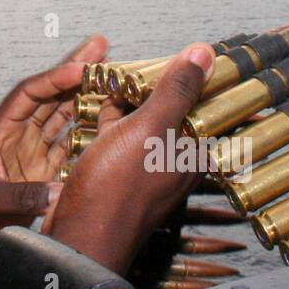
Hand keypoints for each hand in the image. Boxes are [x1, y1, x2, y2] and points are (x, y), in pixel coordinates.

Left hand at [0, 36, 108, 282]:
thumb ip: (18, 195)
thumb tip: (59, 191)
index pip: (28, 95)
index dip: (55, 78)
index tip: (82, 65)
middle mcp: (16, 139)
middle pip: (50, 98)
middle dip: (75, 73)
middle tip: (102, 48)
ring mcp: (29, 157)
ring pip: (62, 120)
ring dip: (85, 99)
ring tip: (111, 77)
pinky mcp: (40, 179)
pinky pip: (68, 151)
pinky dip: (87, 137)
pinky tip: (106, 124)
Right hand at [44, 43, 215, 274]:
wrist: (79, 235)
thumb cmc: (117, 187)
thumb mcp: (150, 129)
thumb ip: (177, 91)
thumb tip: (203, 54)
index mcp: (194, 153)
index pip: (208, 106)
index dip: (200, 78)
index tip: (192, 54)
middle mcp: (175, 161)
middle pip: (174, 110)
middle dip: (160, 85)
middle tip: (144, 61)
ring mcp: (145, 166)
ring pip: (145, 121)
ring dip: (132, 98)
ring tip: (117, 75)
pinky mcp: (118, 170)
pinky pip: (121, 135)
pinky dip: (112, 117)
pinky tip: (99, 102)